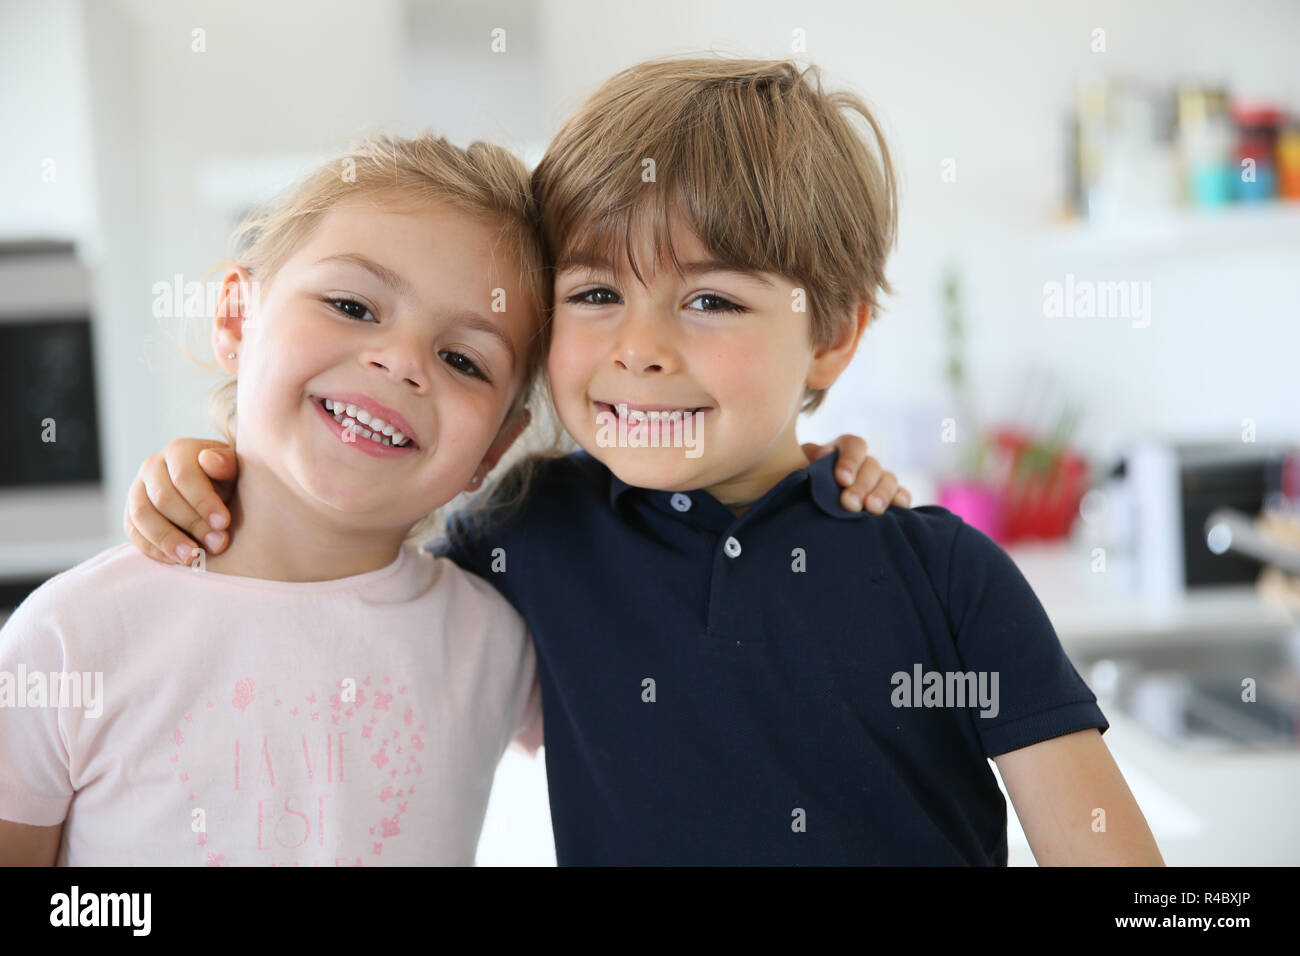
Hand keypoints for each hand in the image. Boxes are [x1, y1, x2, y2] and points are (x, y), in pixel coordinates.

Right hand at [124, 438, 237, 563]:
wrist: (215, 490)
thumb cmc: (228, 479)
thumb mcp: (235, 468)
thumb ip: (226, 463)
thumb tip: (210, 459)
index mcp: (179, 451)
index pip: (184, 475)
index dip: (203, 501)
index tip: (224, 523)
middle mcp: (152, 467)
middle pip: (163, 498)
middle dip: (192, 524)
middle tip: (218, 544)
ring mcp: (137, 490)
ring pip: (141, 515)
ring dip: (167, 540)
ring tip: (193, 558)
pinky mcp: (131, 514)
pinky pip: (133, 532)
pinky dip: (153, 549)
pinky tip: (177, 561)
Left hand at [802, 435, 910, 513]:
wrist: (802, 508)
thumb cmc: (799, 487)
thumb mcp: (797, 471)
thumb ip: (803, 464)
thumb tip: (807, 458)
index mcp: (841, 449)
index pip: (854, 445)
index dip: (850, 461)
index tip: (841, 480)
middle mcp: (863, 462)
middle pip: (872, 466)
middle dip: (862, 485)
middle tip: (850, 503)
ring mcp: (878, 480)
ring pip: (888, 480)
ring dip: (882, 494)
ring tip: (872, 509)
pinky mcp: (889, 498)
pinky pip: (902, 495)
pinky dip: (901, 500)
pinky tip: (897, 508)